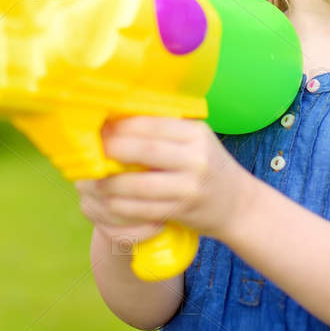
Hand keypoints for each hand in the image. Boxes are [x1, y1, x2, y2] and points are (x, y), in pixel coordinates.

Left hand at [75, 117, 246, 240]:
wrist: (239, 205)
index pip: (151, 124)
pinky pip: (143, 208)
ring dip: (110, 183)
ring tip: (93, 179)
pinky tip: (109, 199)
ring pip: (139, 184)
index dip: (121, 126)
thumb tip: (115, 120)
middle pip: (144, 150)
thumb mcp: (195, 141)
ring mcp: (190, 186)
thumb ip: (164, 131)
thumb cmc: (208, 167)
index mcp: (196, 134)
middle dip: (111, 150)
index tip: (99, 127)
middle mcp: (196, 158)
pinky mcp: (182, 211)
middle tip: (90, 151)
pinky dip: (122, 205)